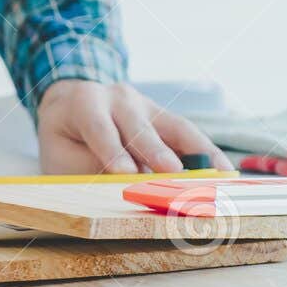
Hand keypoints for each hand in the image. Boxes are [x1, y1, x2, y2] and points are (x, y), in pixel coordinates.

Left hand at [36, 80, 232, 173]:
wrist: (72, 104)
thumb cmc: (66, 138)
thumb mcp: (62, 155)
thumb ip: (89, 169)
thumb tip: (123, 188)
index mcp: (85, 103)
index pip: (99, 127)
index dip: (112, 150)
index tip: (125, 172)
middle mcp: (118, 97)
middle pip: (138, 126)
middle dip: (156, 151)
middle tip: (172, 174)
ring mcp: (145, 104)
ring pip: (173, 127)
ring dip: (196, 152)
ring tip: (217, 175)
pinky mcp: (163, 116)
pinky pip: (187, 135)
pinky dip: (206, 153)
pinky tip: (223, 170)